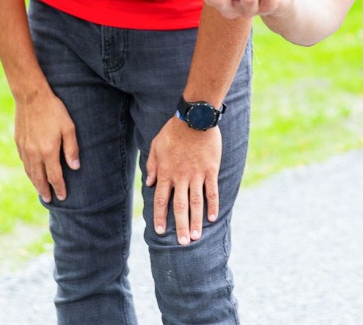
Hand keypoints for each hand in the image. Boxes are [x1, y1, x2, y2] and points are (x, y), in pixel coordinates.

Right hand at [14, 88, 79, 202]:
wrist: (31, 97)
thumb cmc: (54, 110)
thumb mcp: (69, 127)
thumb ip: (71, 148)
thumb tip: (75, 167)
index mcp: (48, 151)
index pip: (55, 176)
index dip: (59, 188)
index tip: (63, 197)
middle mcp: (35, 154)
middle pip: (40, 178)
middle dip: (46, 190)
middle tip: (50, 199)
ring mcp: (25, 149)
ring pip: (30, 172)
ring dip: (36, 183)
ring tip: (41, 191)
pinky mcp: (19, 143)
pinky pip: (24, 163)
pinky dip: (29, 172)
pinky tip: (32, 173)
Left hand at [146, 116, 222, 244]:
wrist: (195, 118)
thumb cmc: (173, 131)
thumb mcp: (156, 146)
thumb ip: (152, 165)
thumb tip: (150, 183)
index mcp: (166, 172)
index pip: (162, 200)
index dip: (161, 217)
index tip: (160, 232)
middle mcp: (181, 177)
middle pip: (180, 207)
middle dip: (181, 226)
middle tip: (183, 243)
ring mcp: (197, 174)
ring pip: (196, 202)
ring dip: (196, 221)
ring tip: (196, 236)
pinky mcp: (210, 170)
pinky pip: (212, 191)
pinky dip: (212, 205)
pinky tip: (212, 217)